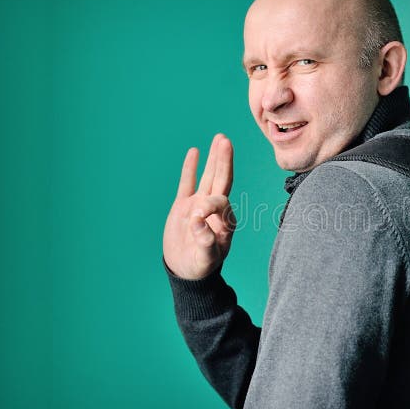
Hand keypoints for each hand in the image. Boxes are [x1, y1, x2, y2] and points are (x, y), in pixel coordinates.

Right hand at [163, 133, 235, 279]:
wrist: (186, 270)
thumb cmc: (201, 266)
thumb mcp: (205, 259)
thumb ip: (205, 242)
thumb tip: (198, 222)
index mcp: (224, 221)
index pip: (220, 203)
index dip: (209, 206)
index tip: (195, 219)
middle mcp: (215, 209)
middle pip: (222, 179)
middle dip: (224, 161)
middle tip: (225, 141)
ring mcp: (200, 204)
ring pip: (209, 176)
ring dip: (214, 158)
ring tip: (220, 138)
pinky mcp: (184, 205)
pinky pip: (188, 182)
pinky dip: (191, 167)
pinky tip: (195, 151)